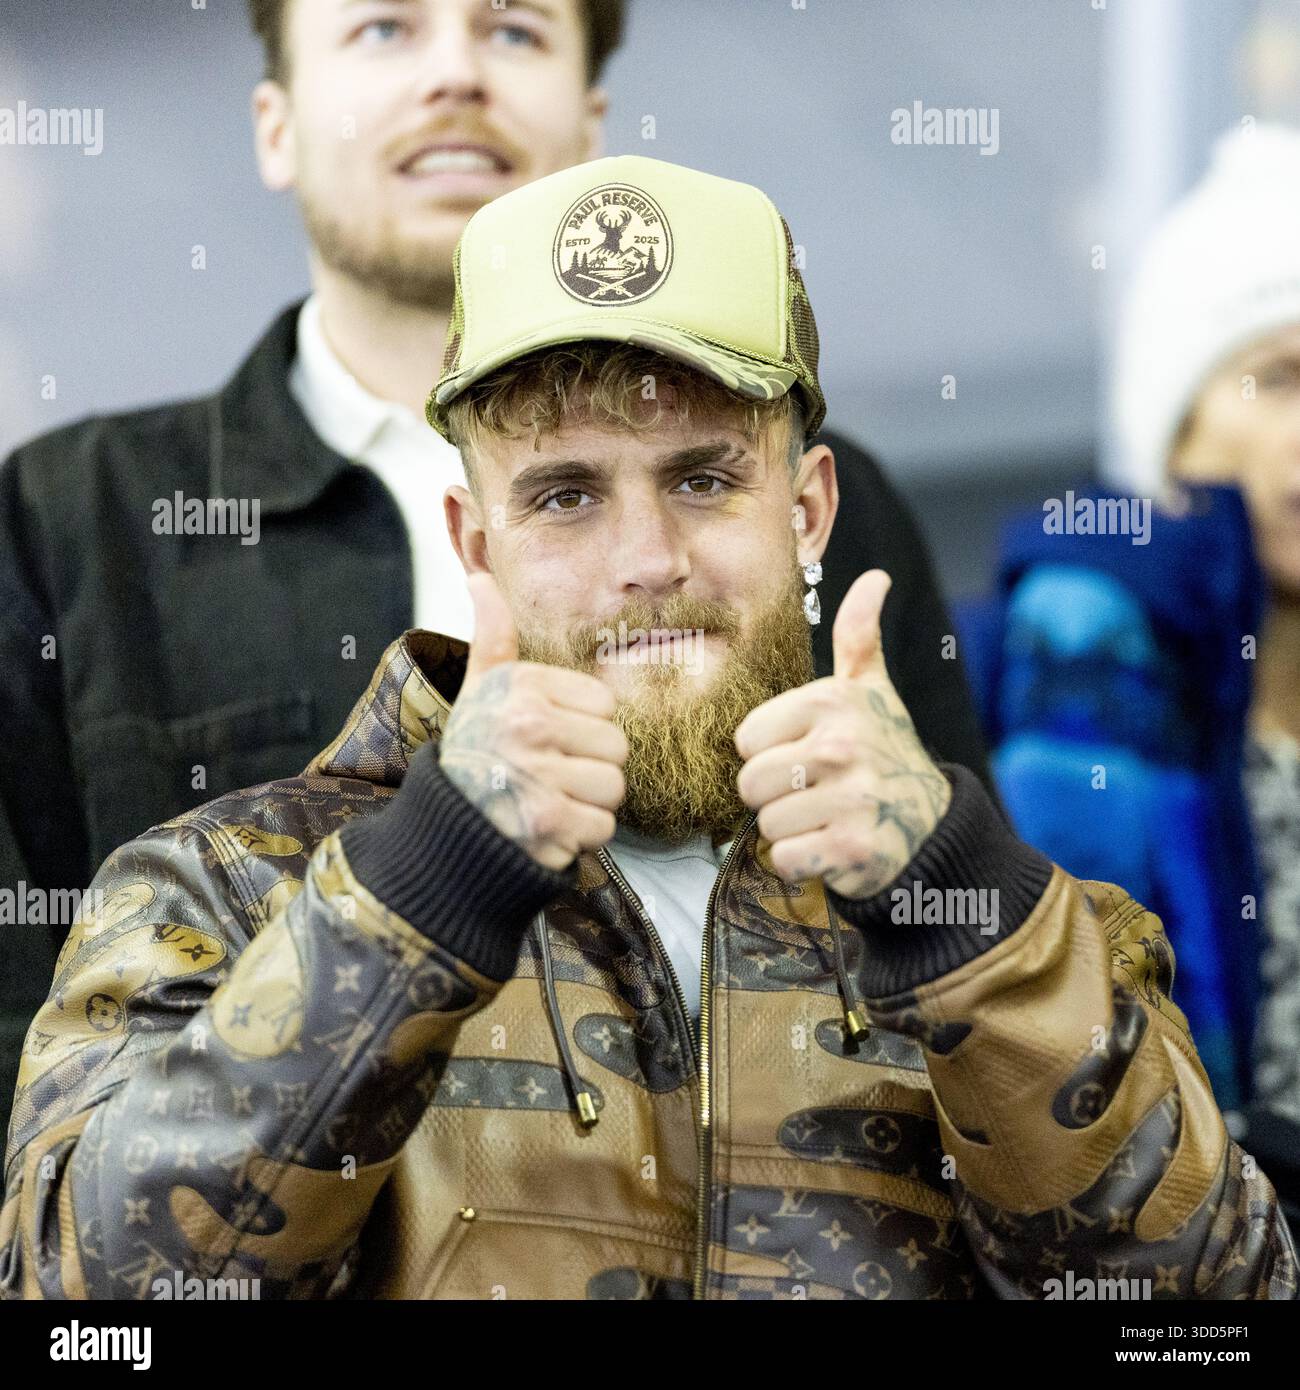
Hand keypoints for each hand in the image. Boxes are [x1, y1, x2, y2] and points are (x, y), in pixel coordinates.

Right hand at [439, 572, 628, 871]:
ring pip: (614, 787)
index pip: (605, 703)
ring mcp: (538, 776)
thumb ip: (493, 634)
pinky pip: (602, 827)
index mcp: (521, 688)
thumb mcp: (479, 687)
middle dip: (590, 767)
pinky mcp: (548, 824)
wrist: (440, 831)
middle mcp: (527, 726)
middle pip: (617, 746)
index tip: (548, 739)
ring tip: (548, 800)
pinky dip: (579, 838)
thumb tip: (479, 579)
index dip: (582, 726)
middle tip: (549, 775)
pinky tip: (548, 830)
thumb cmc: (472, 753)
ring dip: (588, 804)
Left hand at [734, 569, 950, 898]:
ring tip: (824, 816)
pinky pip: (784, 859)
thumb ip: (859, 633)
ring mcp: (849, 799)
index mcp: (832, 701)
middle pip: (750, 784)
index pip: (745, 739)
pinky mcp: (851, 849)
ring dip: (789, 829)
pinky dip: (801, 862)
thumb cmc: (885, 753)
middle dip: (775, 796)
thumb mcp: (872, 689)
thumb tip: (876, 576)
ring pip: (765, 824)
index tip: (805, 755)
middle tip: (814, 792)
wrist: (932, 826)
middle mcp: (841, 746)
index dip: (769, 753)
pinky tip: (829, 845)